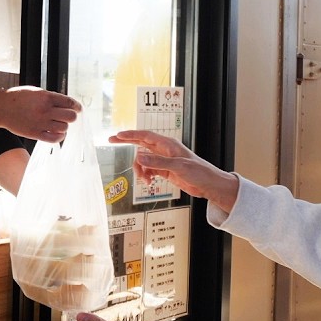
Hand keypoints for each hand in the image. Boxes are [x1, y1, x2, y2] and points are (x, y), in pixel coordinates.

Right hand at [0, 87, 81, 142]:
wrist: (1, 108)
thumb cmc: (18, 98)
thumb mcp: (35, 91)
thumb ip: (50, 97)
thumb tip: (66, 103)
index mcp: (46, 97)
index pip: (70, 102)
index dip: (77, 106)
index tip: (78, 108)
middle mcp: (45, 110)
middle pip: (70, 116)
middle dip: (71, 116)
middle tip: (67, 116)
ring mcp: (40, 123)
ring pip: (64, 128)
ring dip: (64, 126)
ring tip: (59, 124)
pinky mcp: (35, 133)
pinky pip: (54, 138)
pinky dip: (59, 136)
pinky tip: (57, 133)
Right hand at [108, 130, 239, 211]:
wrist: (209, 185)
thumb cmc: (199, 172)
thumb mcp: (178, 166)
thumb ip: (158, 162)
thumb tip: (140, 157)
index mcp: (168, 145)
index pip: (145, 136)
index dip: (130, 135)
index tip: (117, 135)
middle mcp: (164, 150)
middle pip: (140, 144)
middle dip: (127, 143)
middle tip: (111, 140)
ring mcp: (163, 160)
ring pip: (143, 161)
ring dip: (140, 170)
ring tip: (144, 179)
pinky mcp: (164, 170)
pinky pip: (148, 170)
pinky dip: (145, 175)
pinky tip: (149, 182)